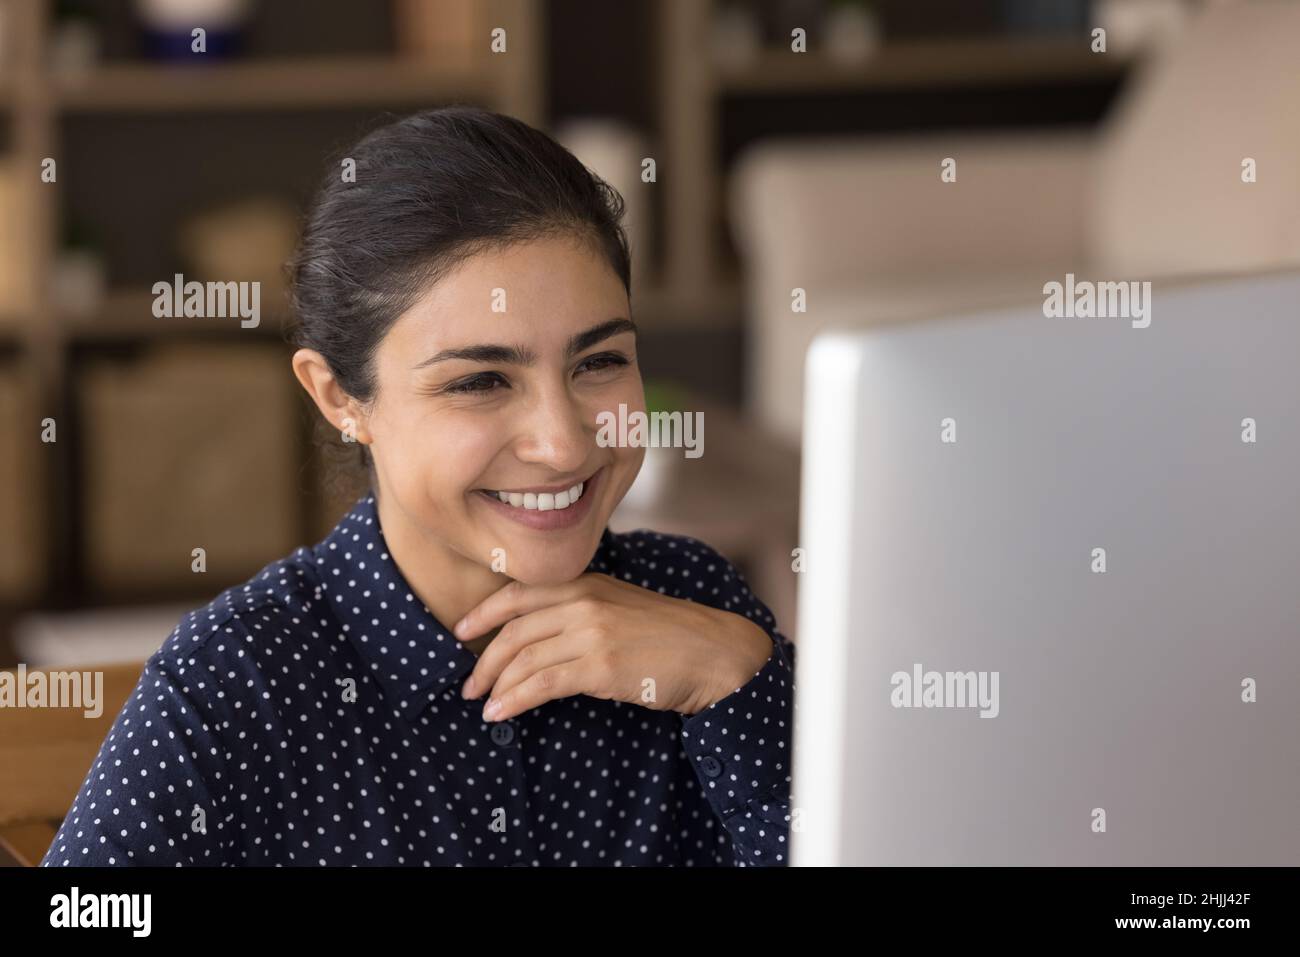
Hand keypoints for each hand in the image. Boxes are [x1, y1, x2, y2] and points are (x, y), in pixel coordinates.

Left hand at [453, 573, 774, 721]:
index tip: (461, 632)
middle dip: (483, 660)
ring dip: (496, 686)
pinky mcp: (600, 665)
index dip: (482, 613)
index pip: (517, 593)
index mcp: (585, 583)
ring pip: (522, 659)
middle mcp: (583, 602)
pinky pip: (542, 684)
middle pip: (513, 630)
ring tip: (484, 706)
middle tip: (469, 685)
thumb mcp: (619, 606)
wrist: (711, 652)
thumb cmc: (668, 635)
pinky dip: (514, 700)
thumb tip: (536, 639)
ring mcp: (591, 632)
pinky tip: (502, 714)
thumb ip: (579, 611)